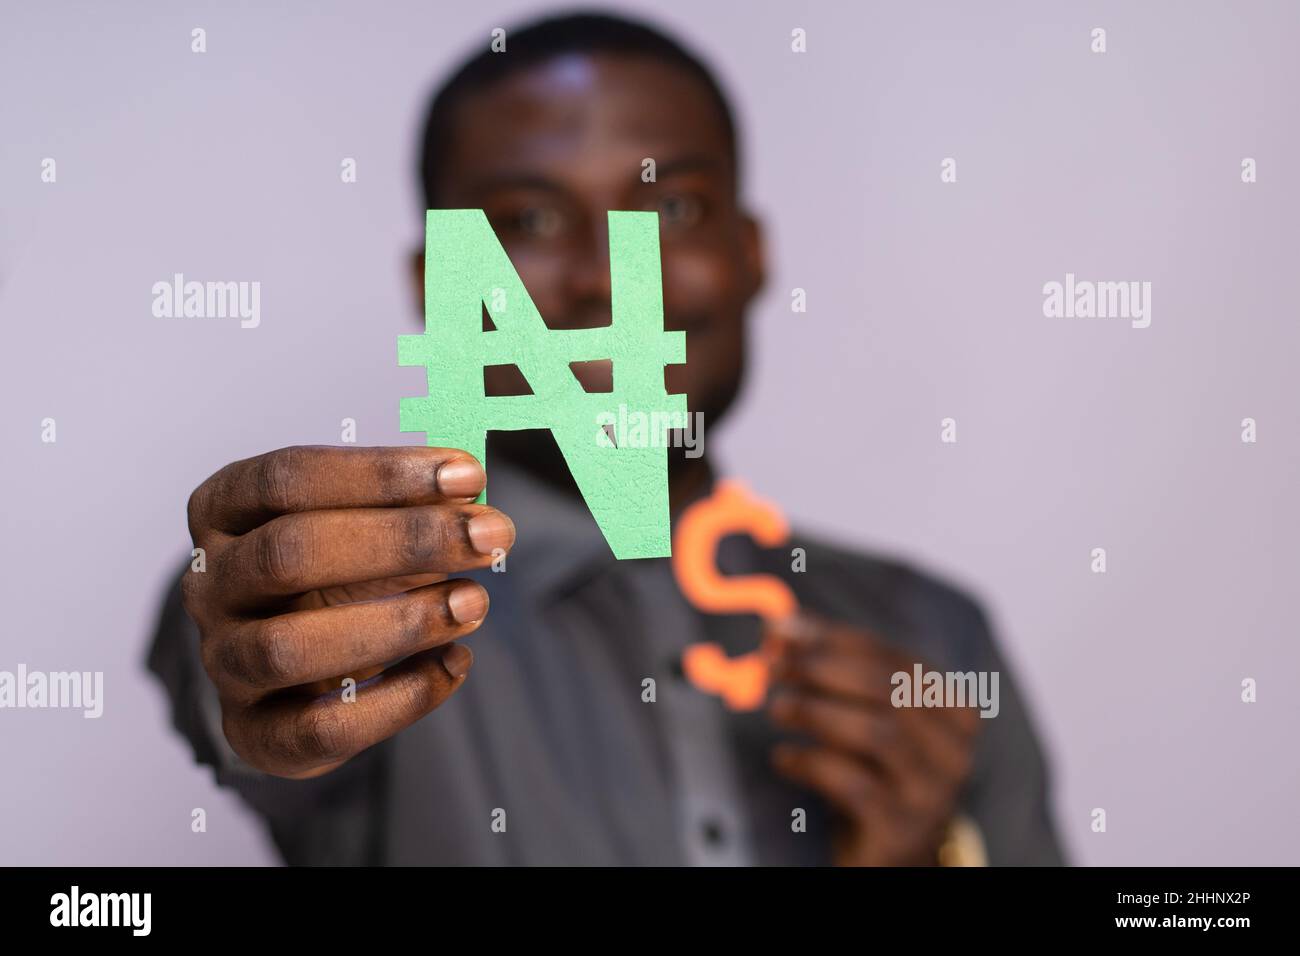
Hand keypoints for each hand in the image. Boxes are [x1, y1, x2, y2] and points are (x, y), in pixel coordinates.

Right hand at [181, 446, 514, 779]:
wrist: (292, 664)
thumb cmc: (337, 571)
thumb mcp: (363, 522)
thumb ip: (407, 505)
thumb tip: (472, 503)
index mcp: (223, 510)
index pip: (288, 478)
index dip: (380, 474)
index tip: (468, 475)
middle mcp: (209, 584)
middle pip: (291, 551)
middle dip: (404, 540)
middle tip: (490, 535)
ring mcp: (223, 662)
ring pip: (292, 646)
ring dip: (399, 622)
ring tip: (475, 602)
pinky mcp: (254, 733)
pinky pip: (322, 728)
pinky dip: (401, 698)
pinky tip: (456, 662)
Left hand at [765, 616, 979, 865]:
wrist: (894, 850)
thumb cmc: (875, 768)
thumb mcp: (863, 714)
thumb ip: (830, 666)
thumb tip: (779, 626)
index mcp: (954, 709)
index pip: (894, 657)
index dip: (834, 639)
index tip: (781, 630)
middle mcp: (954, 750)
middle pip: (888, 690)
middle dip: (822, 669)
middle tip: (772, 665)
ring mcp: (932, 792)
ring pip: (878, 734)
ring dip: (817, 712)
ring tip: (778, 708)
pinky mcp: (901, 828)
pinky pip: (855, 784)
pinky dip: (811, 762)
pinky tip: (783, 757)